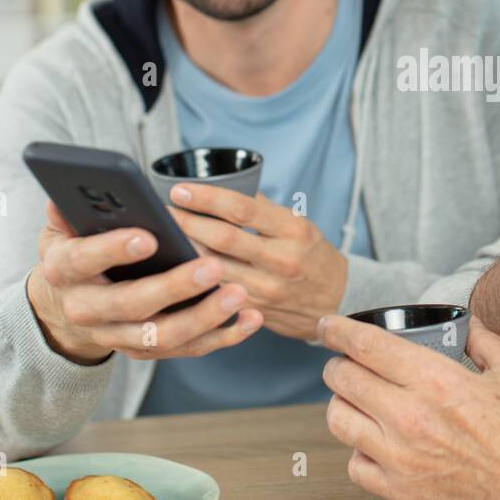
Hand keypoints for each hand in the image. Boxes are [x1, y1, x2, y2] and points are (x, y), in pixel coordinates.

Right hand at [27, 200, 262, 363]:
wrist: (68, 304)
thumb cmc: (77, 250)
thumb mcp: (63, 227)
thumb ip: (70, 209)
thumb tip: (72, 191)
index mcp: (64, 271)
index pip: (85, 260)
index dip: (113, 250)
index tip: (148, 237)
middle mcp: (86, 310)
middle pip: (131, 304)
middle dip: (174, 288)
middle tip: (213, 266)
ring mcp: (117, 335)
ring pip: (163, 335)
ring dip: (204, 317)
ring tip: (239, 294)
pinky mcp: (146, 350)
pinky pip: (188, 348)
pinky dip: (223, 336)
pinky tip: (251, 319)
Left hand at [166, 183, 347, 341]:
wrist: (336, 300)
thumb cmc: (312, 256)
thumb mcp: (299, 226)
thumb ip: (263, 210)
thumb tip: (220, 189)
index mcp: (292, 231)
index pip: (242, 209)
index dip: (207, 198)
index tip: (180, 190)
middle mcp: (282, 260)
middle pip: (222, 239)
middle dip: (186, 222)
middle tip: (162, 211)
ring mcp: (267, 289)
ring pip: (214, 267)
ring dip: (184, 250)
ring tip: (163, 235)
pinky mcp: (254, 310)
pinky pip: (216, 290)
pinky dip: (193, 276)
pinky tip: (176, 266)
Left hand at [320, 314, 499, 499]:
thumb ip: (484, 340)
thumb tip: (466, 324)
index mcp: (435, 380)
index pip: (366, 346)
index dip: (338, 330)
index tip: (329, 325)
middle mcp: (409, 416)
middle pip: (342, 378)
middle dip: (338, 363)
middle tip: (346, 362)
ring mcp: (398, 455)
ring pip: (338, 418)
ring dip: (342, 402)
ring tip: (356, 398)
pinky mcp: (397, 487)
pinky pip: (353, 462)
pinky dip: (357, 448)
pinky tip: (373, 439)